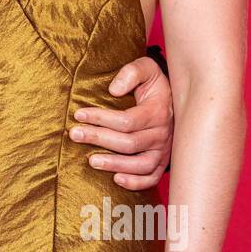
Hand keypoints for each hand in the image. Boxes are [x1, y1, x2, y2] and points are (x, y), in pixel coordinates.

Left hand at [70, 54, 173, 189]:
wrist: (176, 98)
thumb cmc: (153, 84)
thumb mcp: (146, 68)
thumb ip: (131, 73)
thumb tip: (113, 90)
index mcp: (158, 111)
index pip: (127, 120)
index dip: (101, 118)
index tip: (78, 115)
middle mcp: (163, 133)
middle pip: (129, 143)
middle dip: (99, 138)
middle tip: (74, 134)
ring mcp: (164, 150)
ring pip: (140, 164)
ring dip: (115, 164)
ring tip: (91, 160)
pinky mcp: (162, 162)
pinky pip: (151, 178)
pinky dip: (136, 182)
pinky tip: (116, 179)